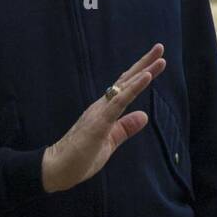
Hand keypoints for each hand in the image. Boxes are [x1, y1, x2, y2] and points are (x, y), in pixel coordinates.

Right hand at [41, 43, 165, 193]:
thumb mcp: (110, 142)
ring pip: (124, 87)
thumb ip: (125, 128)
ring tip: (160, 59)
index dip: (140, 73)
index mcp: (105, 110)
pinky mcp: (99, 122)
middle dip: (145, 64)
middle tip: (160, 47)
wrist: (57, 169)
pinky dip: (134, 88)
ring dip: (143, 72)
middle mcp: (102, 106)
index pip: (125, 88)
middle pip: (126, 80)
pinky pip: (119, 102)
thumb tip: (144, 115)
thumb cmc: (80, 157)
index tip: (156, 61)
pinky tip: (146, 77)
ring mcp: (100, 112)